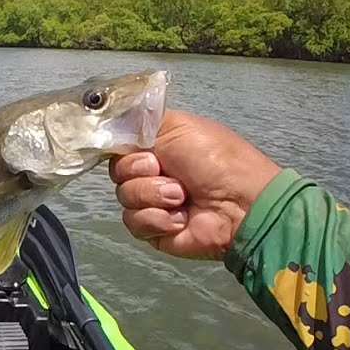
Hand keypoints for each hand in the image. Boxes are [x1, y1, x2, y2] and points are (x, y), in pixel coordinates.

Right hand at [109, 109, 280, 259]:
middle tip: (167, 172)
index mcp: (157, 144)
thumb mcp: (178, 125)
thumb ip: (139, 121)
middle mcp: (152, 172)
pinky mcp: (154, 229)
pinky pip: (134, 222)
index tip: (141, 148)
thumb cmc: (216, 160)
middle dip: (141, 171)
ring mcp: (152, 201)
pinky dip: (158, 219)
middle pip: (117, 171)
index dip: (123, 147)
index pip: (119, 144)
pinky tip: (181, 218)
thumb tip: (110, 120)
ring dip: (153, 195)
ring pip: (123, 197)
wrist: (239, 204)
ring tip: (182, 197)